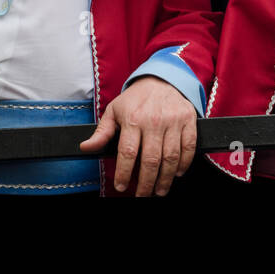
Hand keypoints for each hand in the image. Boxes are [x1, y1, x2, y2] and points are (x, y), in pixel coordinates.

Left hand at [79, 77, 197, 195]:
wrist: (163, 78)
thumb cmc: (136, 99)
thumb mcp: (114, 111)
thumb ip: (102, 132)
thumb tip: (86, 147)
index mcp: (133, 119)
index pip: (128, 153)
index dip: (123, 173)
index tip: (121, 186)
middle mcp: (154, 120)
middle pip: (151, 160)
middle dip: (146, 183)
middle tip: (142, 195)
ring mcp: (173, 120)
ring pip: (170, 157)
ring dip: (165, 179)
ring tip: (159, 190)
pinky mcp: (188, 119)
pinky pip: (189, 146)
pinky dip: (184, 163)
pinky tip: (177, 173)